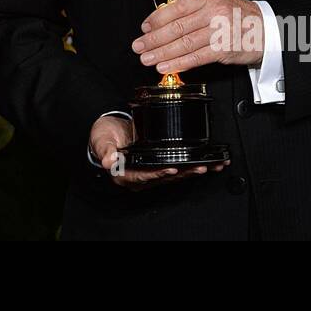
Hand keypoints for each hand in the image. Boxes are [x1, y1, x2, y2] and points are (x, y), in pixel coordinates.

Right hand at [89, 115, 225, 187]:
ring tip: (208, 167)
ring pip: (173, 176)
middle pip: (164, 178)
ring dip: (191, 171)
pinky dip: (190, 167)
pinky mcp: (157, 167)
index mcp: (125, 174)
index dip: (158, 174)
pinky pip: (176, 169)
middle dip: (184, 173)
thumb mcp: (101, 141)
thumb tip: (109, 161)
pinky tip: (205, 164)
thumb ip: (106, 151)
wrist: (108, 132)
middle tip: (200, 168)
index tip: (172, 170)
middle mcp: (139, 177)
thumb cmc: (104, 137)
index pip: (144, 176)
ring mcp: (150, 173)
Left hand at [131, 0, 263, 74]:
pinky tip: (165, 66)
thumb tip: (161, 20)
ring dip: (161, 53)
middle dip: (153, 38)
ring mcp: (220, 31)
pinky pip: (196, 58)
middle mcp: (214, 11)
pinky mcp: (224, 50)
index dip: (156, 18)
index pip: (176, 7)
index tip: (144, 27)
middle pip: (177, 27)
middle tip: (138, 46)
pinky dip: (178, 63)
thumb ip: (192, 9)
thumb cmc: (237, 17)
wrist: (267, 29)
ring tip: (146, 58)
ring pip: (183, 43)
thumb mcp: (216, 2)